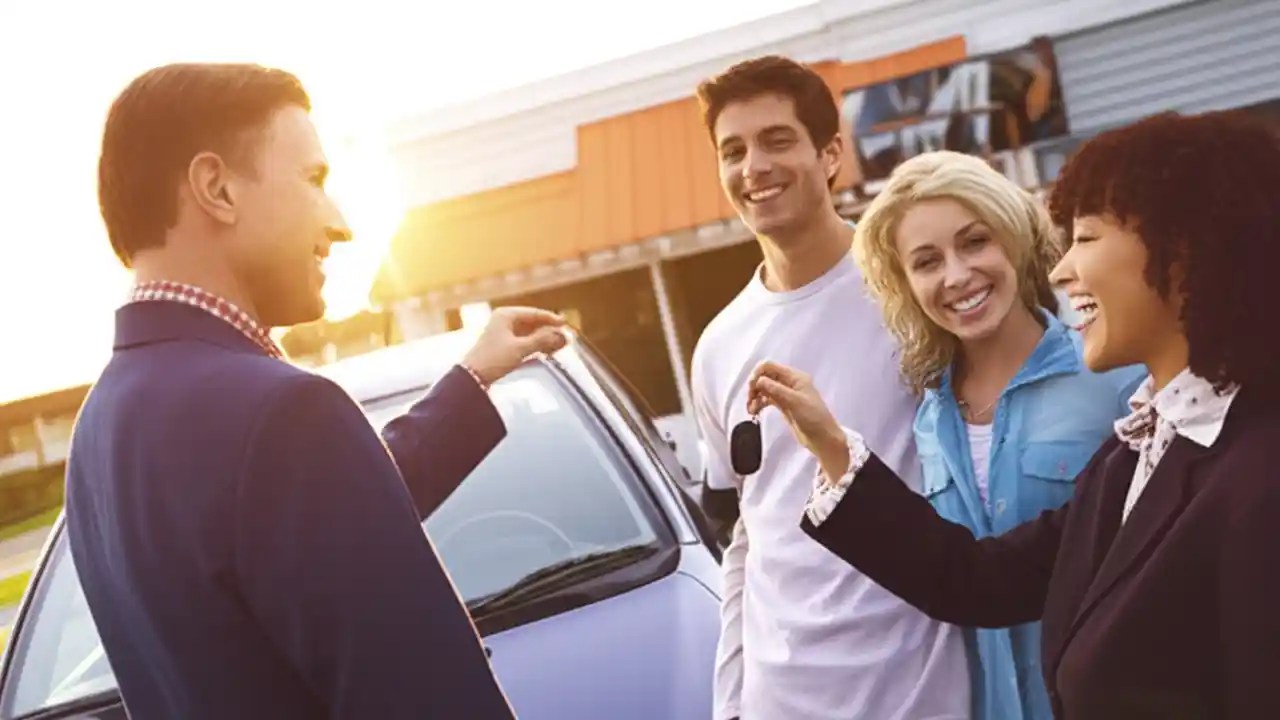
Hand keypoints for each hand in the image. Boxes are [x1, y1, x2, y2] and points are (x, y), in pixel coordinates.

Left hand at [462, 307, 567, 385]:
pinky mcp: (502, 345)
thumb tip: (562, 335)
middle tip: (564, 338)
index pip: (534, 313)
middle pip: (532, 322)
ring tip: (559, 345)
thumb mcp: (520, 348)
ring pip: (528, 333)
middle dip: (548, 331)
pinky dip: (535, 345)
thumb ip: (542, 340)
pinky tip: (546, 351)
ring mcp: (502, 332)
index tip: (566, 324)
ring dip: (543, 339)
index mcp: (506, 315)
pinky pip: (523, 341)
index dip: (551, 319)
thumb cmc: (495, 358)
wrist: (473, 377)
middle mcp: (504, 320)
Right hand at [748, 361, 849, 482]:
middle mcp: (790, 383)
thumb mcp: (794, 402)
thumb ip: (776, 389)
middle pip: (765, 376)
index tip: (752, 388)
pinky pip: (767, 399)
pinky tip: (755, 412)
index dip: (758, 374)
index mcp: (795, 377)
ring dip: (755, 396)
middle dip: (755, 386)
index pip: (770, 367)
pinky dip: (759, 403)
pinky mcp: (784, 405)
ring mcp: (786, 394)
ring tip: (751, 410)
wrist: (823, 439)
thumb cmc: (813, 418)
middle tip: (750, 400)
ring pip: (764, 388)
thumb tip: (758, 380)